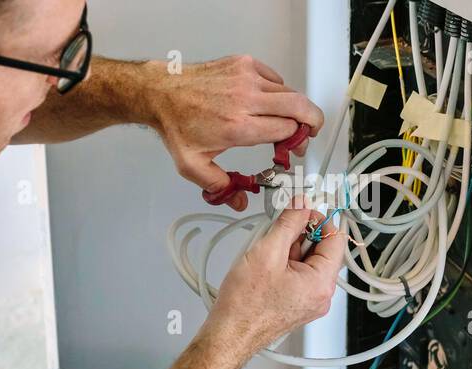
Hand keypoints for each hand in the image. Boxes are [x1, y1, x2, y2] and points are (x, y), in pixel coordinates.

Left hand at [148, 55, 324, 211]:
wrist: (161, 93)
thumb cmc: (177, 124)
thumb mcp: (193, 166)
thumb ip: (220, 186)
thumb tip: (240, 201)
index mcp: (237, 126)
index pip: (287, 131)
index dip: (295, 143)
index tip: (291, 150)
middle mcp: (245, 100)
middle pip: (300, 107)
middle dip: (311, 122)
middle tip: (308, 132)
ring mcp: (246, 78)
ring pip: (290, 92)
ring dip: (294, 108)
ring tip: (285, 120)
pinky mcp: (244, 64)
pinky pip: (275, 78)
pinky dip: (278, 91)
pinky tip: (266, 102)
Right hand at [207, 202, 346, 350]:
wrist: (229, 334)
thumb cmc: (245, 306)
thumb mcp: (267, 252)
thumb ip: (288, 223)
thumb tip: (300, 205)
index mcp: (322, 283)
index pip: (336, 238)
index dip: (319, 219)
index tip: (301, 210)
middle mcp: (321, 294)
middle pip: (322, 249)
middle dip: (300, 234)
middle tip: (278, 231)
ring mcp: (310, 300)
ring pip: (308, 261)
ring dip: (289, 248)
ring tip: (266, 252)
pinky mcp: (297, 303)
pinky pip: (299, 274)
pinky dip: (284, 263)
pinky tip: (265, 264)